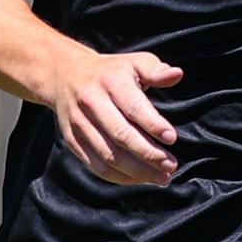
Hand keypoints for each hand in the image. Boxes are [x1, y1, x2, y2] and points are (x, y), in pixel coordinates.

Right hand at [49, 47, 183, 186]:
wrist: (64, 76)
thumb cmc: (110, 72)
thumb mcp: (134, 62)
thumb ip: (156, 71)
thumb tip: (177, 75)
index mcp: (110, 81)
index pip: (133, 107)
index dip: (153, 124)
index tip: (171, 138)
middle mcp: (92, 102)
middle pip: (121, 135)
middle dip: (148, 154)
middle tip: (171, 165)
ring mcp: (79, 124)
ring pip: (109, 155)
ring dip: (137, 171)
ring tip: (161, 177)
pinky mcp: (73, 140)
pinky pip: (96, 166)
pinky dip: (120, 177)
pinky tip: (139, 178)